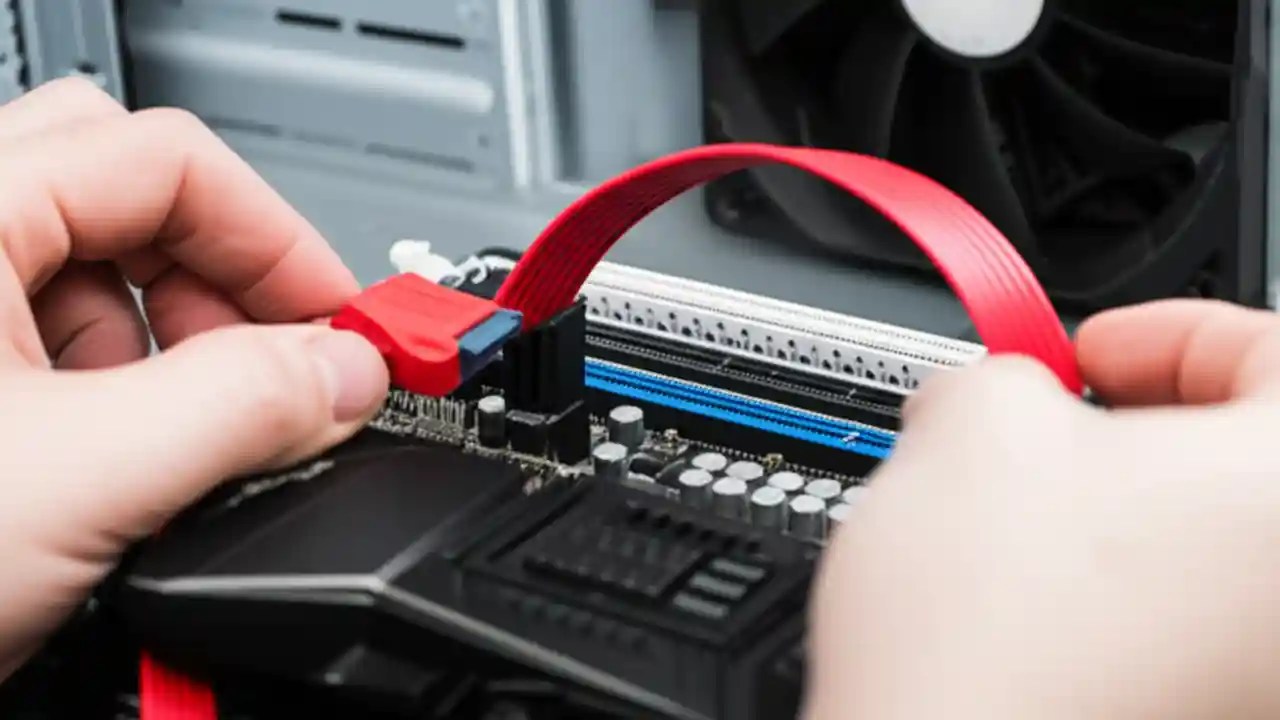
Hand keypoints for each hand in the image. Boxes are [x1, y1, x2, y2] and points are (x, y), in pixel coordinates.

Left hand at [0, 79, 388, 676]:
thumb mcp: (84, 478)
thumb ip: (246, 409)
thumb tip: (349, 375)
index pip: (170, 161)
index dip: (280, 240)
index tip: (342, 324)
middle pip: (132, 195)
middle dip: (224, 284)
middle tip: (279, 361)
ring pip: (94, 269)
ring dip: (174, 342)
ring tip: (195, 430)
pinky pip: (58, 337)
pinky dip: (125, 384)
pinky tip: (130, 459)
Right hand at [805, 299, 1279, 719]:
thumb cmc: (988, 643)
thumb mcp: (971, 424)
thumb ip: (1009, 373)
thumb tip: (1008, 393)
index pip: (1269, 349)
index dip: (1159, 335)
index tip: (1087, 356)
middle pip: (1242, 464)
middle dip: (1135, 435)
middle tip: (1048, 440)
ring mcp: (1267, 675)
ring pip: (1208, 557)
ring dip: (1123, 525)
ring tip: (1023, 537)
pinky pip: (1188, 639)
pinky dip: (1124, 609)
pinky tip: (1036, 613)